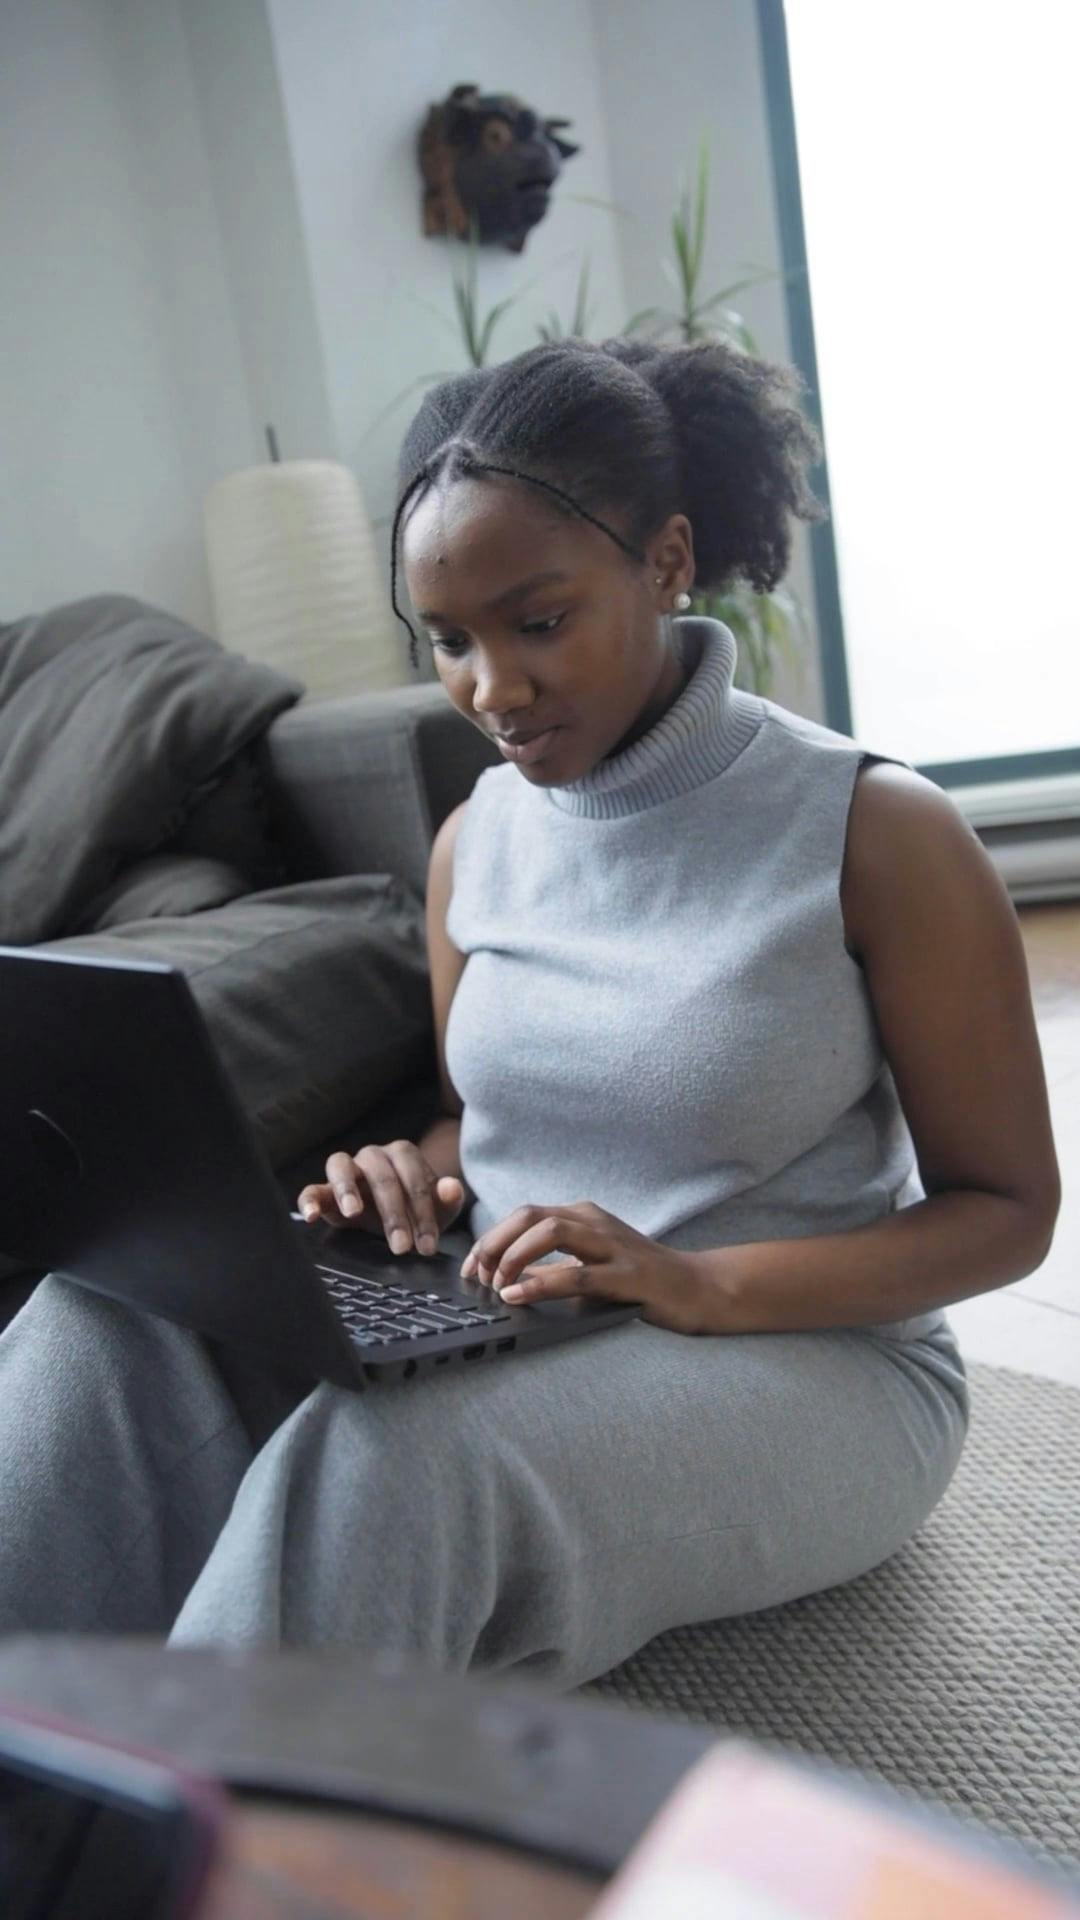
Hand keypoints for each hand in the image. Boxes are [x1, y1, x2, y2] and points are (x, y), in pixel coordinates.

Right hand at [297, 1141, 466, 1255]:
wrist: (398, 1216)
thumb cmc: (417, 1210)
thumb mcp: (440, 1210)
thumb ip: (449, 1198)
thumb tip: (451, 1187)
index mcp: (402, 1154)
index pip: (413, 1176)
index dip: (423, 1211)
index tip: (428, 1244)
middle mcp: (372, 1156)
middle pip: (380, 1174)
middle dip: (394, 1213)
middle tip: (402, 1247)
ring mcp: (347, 1170)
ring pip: (339, 1164)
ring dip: (346, 1188)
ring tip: (353, 1213)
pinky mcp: (325, 1190)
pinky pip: (311, 1189)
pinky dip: (308, 1200)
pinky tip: (310, 1217)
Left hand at [460, 1201, 703, 1334]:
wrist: (698, 1288)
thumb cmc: (640, 1279)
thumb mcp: (590, 1264)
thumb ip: (553, 1264)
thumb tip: (506, 1277)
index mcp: (582, 1217)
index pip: (523, 1215)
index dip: (490, 1238)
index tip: (470, 1267)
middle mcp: (594, 1222)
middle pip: (529, 1215)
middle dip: (494, 1242)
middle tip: (476, 1274)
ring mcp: (612, 1245)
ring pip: (549, 1232)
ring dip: (513, 1256)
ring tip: (495, 1283)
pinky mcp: (627, 1274)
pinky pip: (576, 1274)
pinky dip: (541, 1283)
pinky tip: (519, 1295)